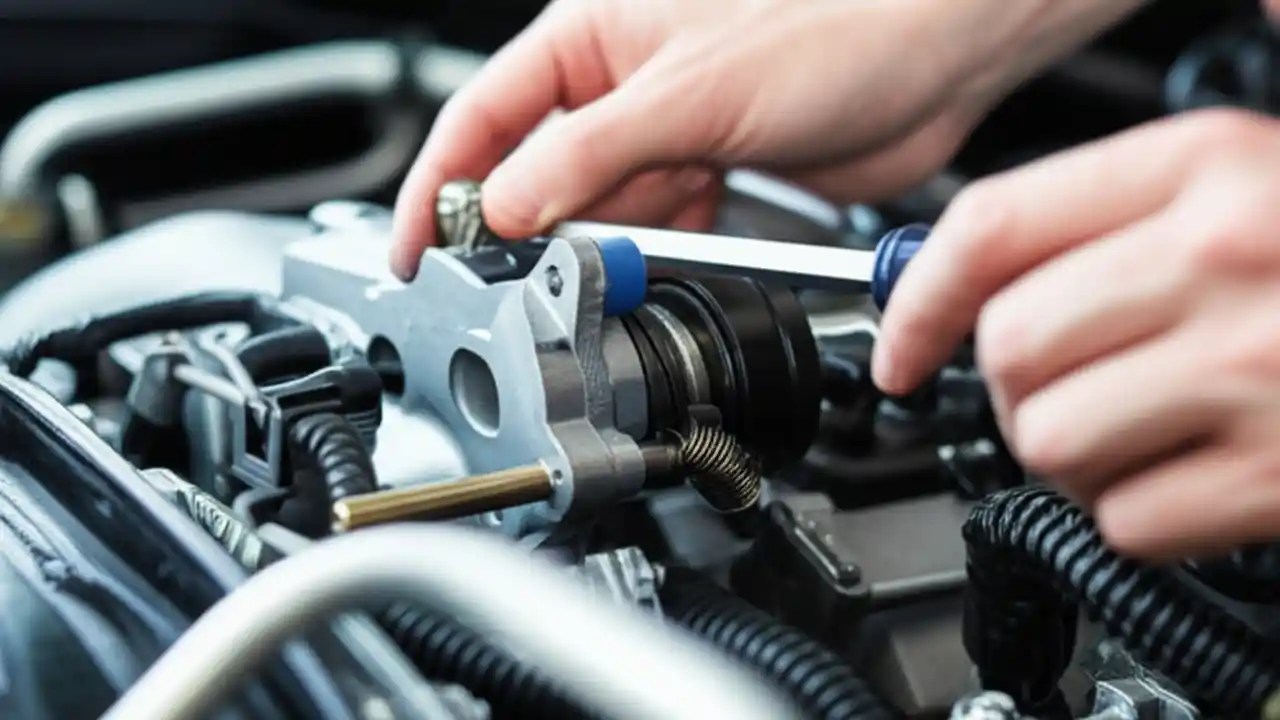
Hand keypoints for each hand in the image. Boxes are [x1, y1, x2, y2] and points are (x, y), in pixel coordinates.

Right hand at [390, 0, 1145, 279]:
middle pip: (534, 173)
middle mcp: (617, 83)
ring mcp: (663, 129)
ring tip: (606, 271)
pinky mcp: (709, 167)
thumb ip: (589, 154)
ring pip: (596, 207)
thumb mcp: (692, 93)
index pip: (482, 120)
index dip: (438, 188)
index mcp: (590, 38)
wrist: (941, 53)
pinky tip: (666, 256)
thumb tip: (503, 206)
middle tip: (519, 285)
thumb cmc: (835, 23)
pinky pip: (656, 221)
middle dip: (527, 233)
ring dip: (598, 246)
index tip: (412, 252)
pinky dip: (655, 248)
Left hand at [873, 109, 1279, 558]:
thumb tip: (948, 284)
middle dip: (1014, 386)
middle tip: (1067, 387)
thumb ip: (1094, 223)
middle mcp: (1228, 254)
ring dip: (1071, 454)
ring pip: (1045, 438)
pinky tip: (1188, 475)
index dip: (918, 298)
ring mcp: (1259, 366)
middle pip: (1007, 344)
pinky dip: (1138, 513)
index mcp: (1203, 162)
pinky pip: (1123, 517)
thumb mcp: (1227, 191)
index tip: (902, 351)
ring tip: (1137, 430)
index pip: (992, 223)